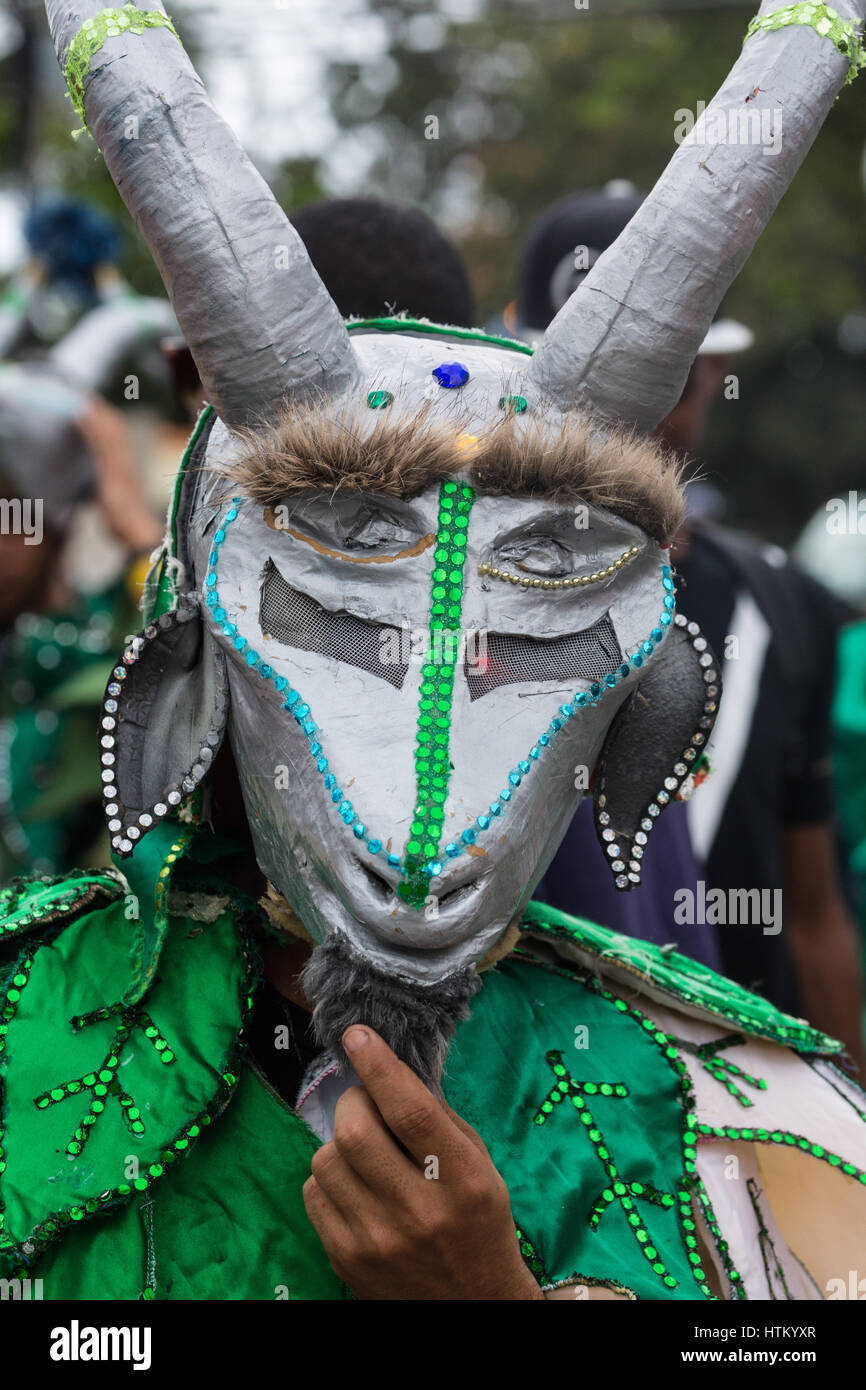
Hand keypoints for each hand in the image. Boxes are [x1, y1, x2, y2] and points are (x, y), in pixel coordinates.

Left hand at [302, 1026, 543, 1300]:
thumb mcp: (480, 1170)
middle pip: (357, 1131)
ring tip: (366, 1154)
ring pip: (327, 1158)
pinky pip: (314, 1193)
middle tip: (367, 1104)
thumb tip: (391, 1070)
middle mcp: (419, 1211)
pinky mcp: (346, 1259)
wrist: (471, 1308)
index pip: (411, 1111)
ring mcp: (377, 1239)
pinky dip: (329, 1178)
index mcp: (463, 1180)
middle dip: (355, 1102)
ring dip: (340, 1143)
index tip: (358, 1035)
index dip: (380, 1066)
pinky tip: (355, 1187)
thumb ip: (440, 1122)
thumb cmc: (479, 1226)